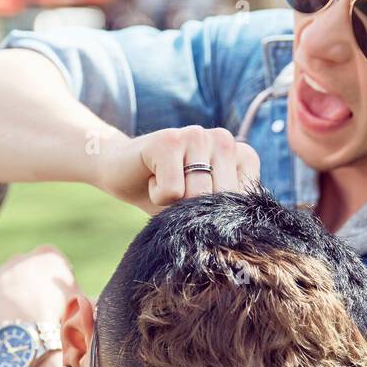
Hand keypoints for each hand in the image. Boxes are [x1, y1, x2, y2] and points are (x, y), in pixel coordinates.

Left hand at [0, 245, 80, 337]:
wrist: (28, 340)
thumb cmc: (63, 321)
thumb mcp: (84, 306)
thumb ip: (83, 299)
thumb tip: (89, 306)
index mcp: (48, 256)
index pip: (54, 263)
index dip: (57, 283)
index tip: (59, 301)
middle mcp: (19, 259)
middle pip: (26, 273)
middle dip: (30, 289)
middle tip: (39, 315)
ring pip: (3, 288)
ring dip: (9, 302)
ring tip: (21, 326)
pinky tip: (5, 332)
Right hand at [96, 126, 260, 213]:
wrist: (122, 173)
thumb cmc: (169, 194)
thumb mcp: (206, 209)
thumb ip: (227, 215)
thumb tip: (225, 232)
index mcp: (244, 156)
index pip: (245, 206)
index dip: (217, 217)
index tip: (200, 200)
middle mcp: (226, 139)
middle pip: (222, 202)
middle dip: (196, 210)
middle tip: (179, 193)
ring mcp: (197, 134)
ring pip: (197, 197)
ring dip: (174, 204)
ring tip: (166, 185)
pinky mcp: (169, 140)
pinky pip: (172, 192)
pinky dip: (156, 197)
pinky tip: (152, 179)